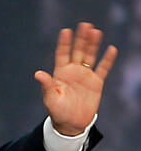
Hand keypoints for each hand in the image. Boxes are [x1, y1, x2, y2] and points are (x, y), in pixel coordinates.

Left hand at [34, 21, 116, 135]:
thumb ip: (47, 85)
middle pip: (78, 51)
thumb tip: (38, 74)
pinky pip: (103, 68)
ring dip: (93, 44)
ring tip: (96, 32)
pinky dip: (107, 60)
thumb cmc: (58, 113)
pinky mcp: (96, 82)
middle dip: (81, 39)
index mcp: (60, 73)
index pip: (62, 54)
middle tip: (85, 25)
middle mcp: (73, 71)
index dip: (64, 43)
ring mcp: (85, 76)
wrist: (71, 125)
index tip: (66, 31)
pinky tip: (111, 49)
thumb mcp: (51, 99)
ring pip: (90, 56)